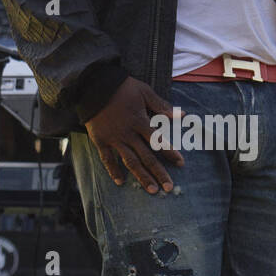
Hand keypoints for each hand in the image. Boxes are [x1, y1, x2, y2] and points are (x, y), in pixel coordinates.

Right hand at [86, 77, 184, 194]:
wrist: (93, 86)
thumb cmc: (122, 88)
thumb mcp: (144, 92)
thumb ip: (162, 106)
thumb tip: (182, 114)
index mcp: (140, 121)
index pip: (158, 141)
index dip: (170, 152)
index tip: (181, 163)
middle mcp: (128, 134)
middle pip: (146, 157)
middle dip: (159, 173)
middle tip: (169, 188)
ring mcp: (114, 139)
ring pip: (130, 162)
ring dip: (141, 177)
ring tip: (151, 190)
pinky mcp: (100, 141)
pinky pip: (107, 159)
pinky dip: (113, 171)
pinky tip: (121, 182)